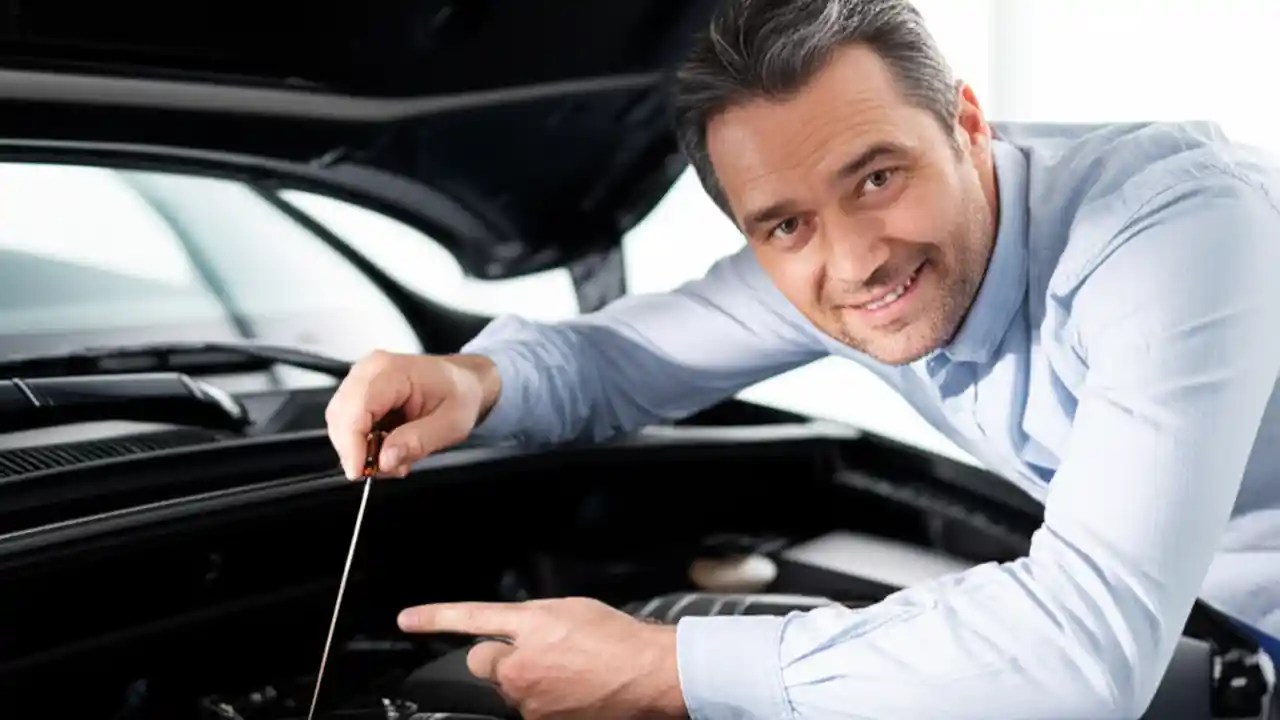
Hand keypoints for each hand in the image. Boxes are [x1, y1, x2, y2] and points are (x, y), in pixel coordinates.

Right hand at [325, 350, 500, 478]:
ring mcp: (361, 382)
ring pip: (341, 425)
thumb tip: (385, 460)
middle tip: (390, 469)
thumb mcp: (452, 423)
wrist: (465, 382)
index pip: (357, 409)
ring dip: (361, 451)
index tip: (359, 472)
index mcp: (392, 371)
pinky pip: (349, 426)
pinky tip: (389, 449)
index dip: (352, 444)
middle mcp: (369, 371)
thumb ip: (418, 441)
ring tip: (396, 458)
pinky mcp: (360, 395)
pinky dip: (364, 445)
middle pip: (341, 418)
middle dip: (357, 452)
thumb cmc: (461, 394)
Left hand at [397, 597, 687, 719]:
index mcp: (530, 627)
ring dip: (524, 680)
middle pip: (484, 662)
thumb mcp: (570, 610)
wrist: (647, 675)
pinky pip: (527, 708)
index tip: (406, 620)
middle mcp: (521, 666)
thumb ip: (532, 618)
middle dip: (497, 657)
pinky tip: (570, 690)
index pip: (473, 619)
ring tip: (565, 672)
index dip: (435, 618)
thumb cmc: (617, 638)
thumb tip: (514, 627)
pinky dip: (543, 699)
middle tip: (532, 654)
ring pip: (507, 689)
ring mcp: (529, 701)